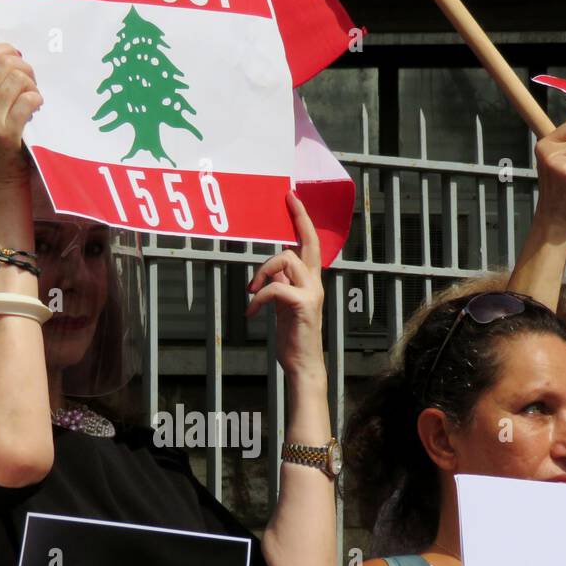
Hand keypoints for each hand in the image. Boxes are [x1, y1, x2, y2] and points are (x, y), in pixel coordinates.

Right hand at [0, 43, 42, 193]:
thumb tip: (12, 59)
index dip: (4, 50)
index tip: (17, 55)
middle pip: (3, 65)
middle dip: (24, 68)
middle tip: (32, 80)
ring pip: (17, 81)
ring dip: (32, 85)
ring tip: (34, 96)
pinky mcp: (6, 133)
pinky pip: (27, 101)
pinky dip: (36, 100)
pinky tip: (37, 106)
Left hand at [245, 192, 324, 381]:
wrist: (303, 365)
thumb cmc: (293, 338)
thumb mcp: (284, 307)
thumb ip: (281, 287)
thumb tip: (271, 273)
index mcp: (311, 283)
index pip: (310, 246)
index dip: (303, 221)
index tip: (293, 199)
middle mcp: (315, 283)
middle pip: (307, 243)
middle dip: (298, 219)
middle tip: (288, 200)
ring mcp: (311, 293)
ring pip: (286, 259)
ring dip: (262, 272)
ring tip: (251, 292)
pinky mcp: (302, 304)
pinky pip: (274, 288)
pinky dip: (258, 298)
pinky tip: (251, 313)